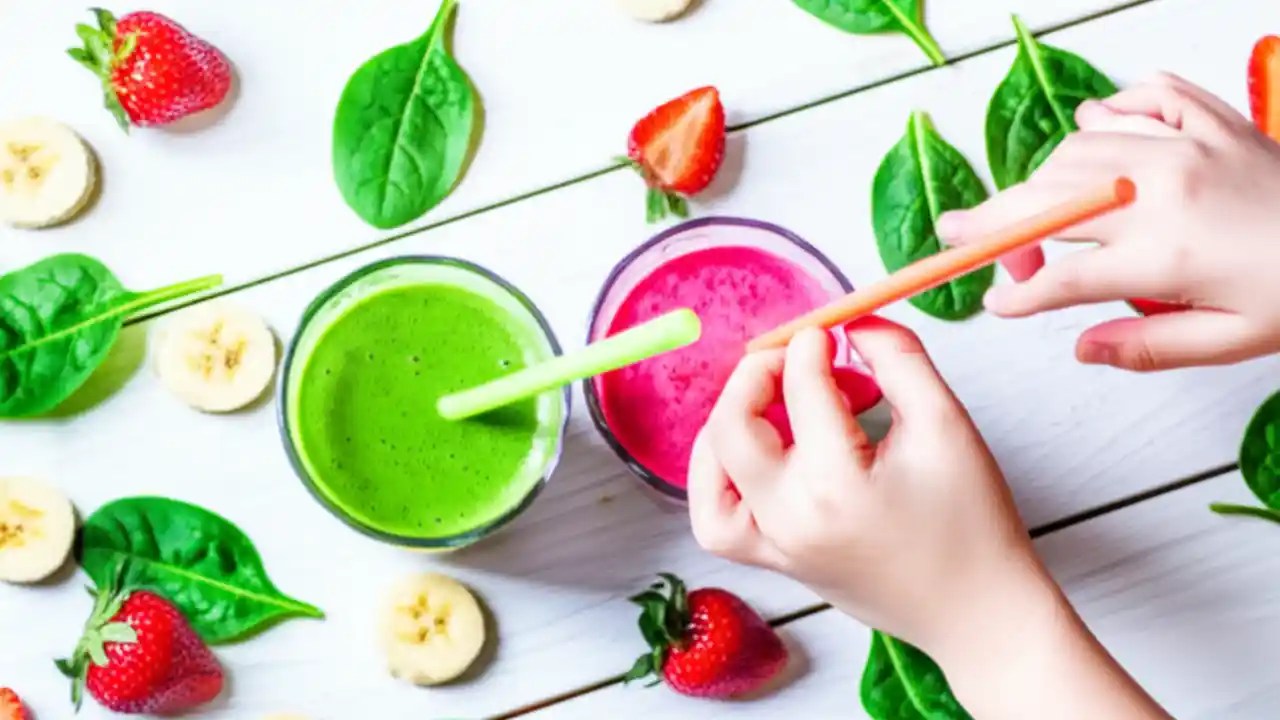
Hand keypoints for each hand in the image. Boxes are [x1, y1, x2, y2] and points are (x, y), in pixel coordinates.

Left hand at [688, 319, 1170, 719]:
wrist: (978, 611)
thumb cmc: (972, 522)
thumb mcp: (947, 424)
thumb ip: (899, 358)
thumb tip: (853, 321)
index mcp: (838, 483)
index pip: (800, 389)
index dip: (811, 345)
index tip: (831, 331)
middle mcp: (792, 519)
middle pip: (733, 427)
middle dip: (759, 375)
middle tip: (799, 359)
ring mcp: (777, 547)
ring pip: (710, 475)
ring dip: (731, 424)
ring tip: (776, 406)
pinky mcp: (775, 563)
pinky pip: (718, 520)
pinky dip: (720, 478)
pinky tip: (759, 454)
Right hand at [938, 73, 1279, 370]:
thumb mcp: (1230, 341)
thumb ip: (1146, 348)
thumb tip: (1081, 348)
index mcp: (1165, 254)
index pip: (1061, 278)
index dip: (1018, 294)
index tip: (1000, 304)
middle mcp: (1163, 190)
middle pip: (1048, 202)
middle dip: (993, 222)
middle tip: (957, 234)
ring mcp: (1186, 145)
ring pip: (1078, 150)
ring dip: (1044, 180)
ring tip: (1037, 209)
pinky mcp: (1211, 119)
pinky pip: (1140, 98)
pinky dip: (1109, 114)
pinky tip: (1101, 138)